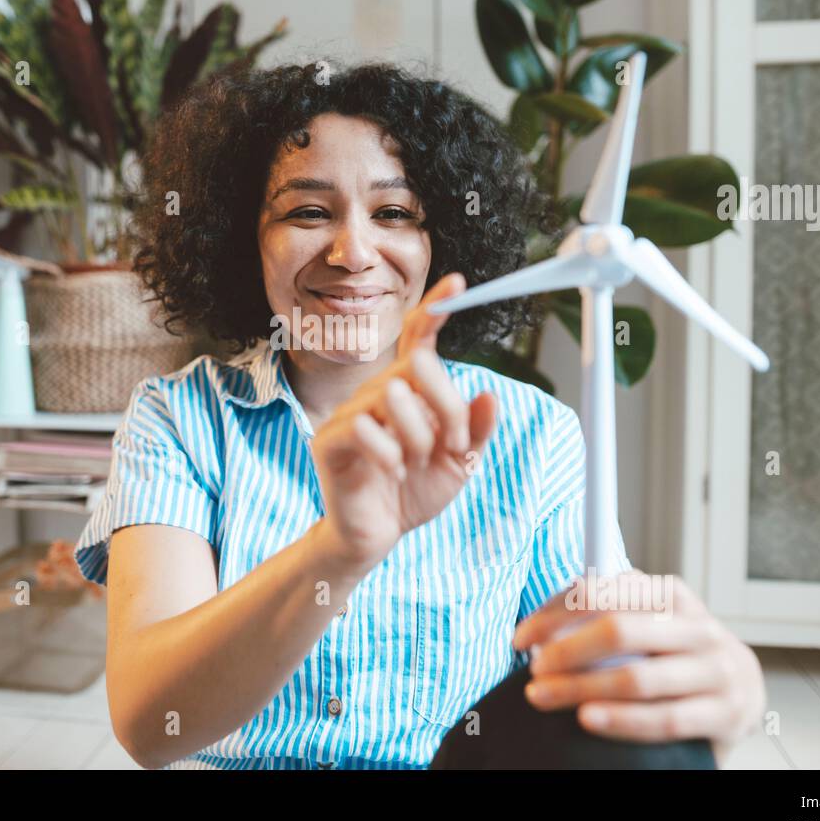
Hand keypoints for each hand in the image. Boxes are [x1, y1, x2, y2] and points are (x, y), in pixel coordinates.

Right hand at [310, 272, 497, 569]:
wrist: (375, 538)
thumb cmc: (411, 494)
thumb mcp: (458, 464)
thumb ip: (476, 431)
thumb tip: (489, 395)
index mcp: (407, 393)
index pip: (417, 340)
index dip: (434, 308)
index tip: (458, 283)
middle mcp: (375, 393)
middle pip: (417, 366)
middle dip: (447, 406)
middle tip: (456, 445)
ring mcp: (349, 414)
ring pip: (393, 395)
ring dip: (421, 435)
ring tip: (418, 464)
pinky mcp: (330, 441)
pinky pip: (363, 428)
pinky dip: (390, 454)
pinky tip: (394, 472)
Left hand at [511, 570, 766, 754]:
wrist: (741, 692)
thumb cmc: (677, 655)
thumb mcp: (649, 622)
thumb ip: (609, 613)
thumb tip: (541, 629)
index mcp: (671, 596)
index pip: (604, 592)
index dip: (555, 613)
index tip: (522, 637)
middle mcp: (698, 627)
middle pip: (619, 630)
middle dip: (566, 651)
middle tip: (534, 670)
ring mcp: (716, 670)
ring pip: (638, 677)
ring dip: (581, 688)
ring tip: (544, 696)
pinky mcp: (727, 713)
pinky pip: (665, 718)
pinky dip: (621, 720)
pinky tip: (587, 719)